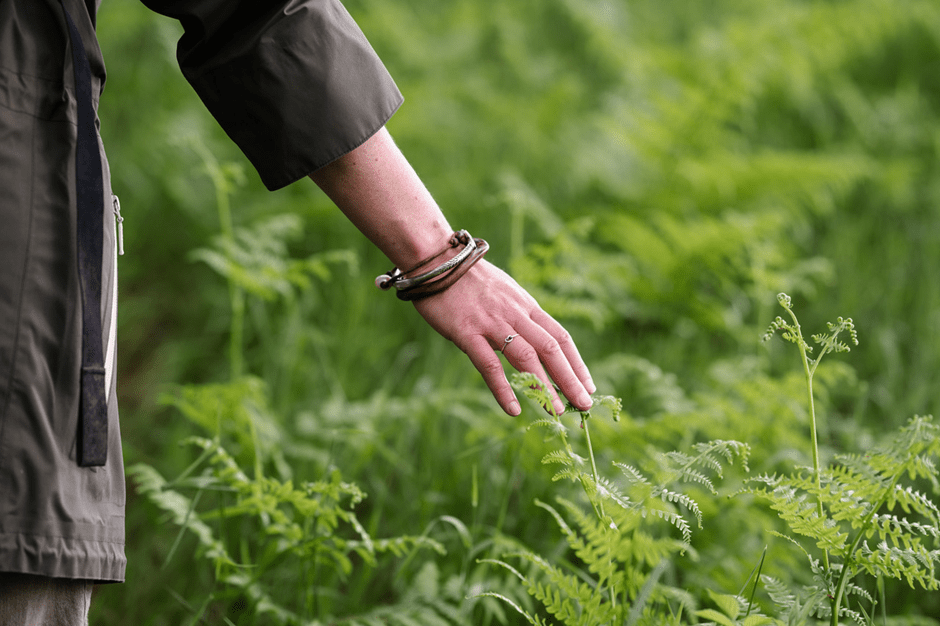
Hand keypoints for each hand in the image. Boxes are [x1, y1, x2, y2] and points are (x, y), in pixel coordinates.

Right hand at [413, 260, 595, 415]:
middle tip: (584, 405)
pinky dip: (504, 389)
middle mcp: (515, 313)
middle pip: (551, 348)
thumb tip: (530, 337)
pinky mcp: (467, 332)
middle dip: (570, 379)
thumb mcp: (502, 292)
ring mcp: (492, 322)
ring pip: (527, 357)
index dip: (576, 363)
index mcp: (526, 305)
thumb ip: (517, 314)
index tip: (588, 385)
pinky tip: (513, 409)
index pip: (559, 336)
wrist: (436, 260)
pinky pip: (490, 364)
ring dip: (544, 387)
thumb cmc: (466, 280)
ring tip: (557, 412)